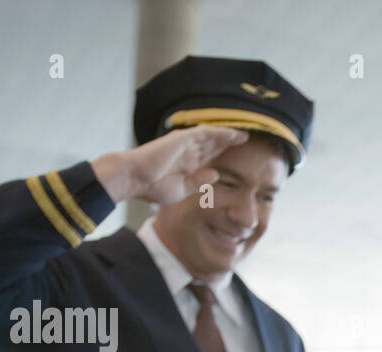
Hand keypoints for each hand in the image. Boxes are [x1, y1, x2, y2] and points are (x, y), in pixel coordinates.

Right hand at [91, 126, 248, 204]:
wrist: (135, 179)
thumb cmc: (153, 187)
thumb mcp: (183, 189)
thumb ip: (200, 182)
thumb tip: (216, 174)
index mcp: (186, 164)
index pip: (209, 157)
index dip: (223, 154)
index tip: (239, 156)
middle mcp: (187, 152)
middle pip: (213, 145)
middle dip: (229, 142)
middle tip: (246, 140)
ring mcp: (185, 144)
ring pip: (212, 137)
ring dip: (229, 135)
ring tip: (245, 134)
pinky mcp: (183, 139)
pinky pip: (206, 133)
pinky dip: (221, 133)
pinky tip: (234, 134)